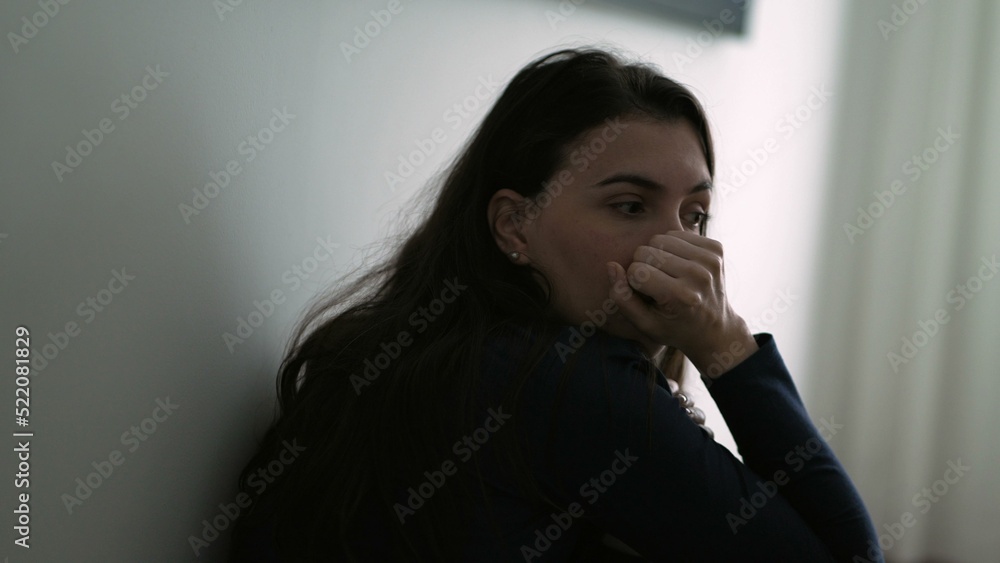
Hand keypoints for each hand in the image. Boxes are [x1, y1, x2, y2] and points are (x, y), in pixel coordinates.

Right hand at [606, 231, 756, 377]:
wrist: (715, 329)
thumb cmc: (674, 328)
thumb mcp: (644, 323)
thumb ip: (621, 297)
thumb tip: (611, 265)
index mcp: (680, 296)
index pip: (636, 271)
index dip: (634, 283)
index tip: (647, 296)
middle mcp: (698, 275)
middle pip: (647, 251)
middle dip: (643, 266)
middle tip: (656, 285)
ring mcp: (710, 259)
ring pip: (661, 238)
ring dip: (657, 254)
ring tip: (667, 274)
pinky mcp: (716, 248)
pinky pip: (677, 234)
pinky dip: (672, 248)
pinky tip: (679, 266)